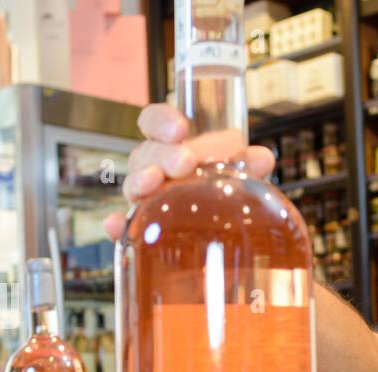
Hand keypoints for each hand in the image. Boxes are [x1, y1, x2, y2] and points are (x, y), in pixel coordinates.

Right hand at [103, 103, 276, 241]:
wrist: (222, 245)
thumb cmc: (221, 200)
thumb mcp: (238, 180)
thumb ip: (246, 168)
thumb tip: (262, 157)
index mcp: (172, 150)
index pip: (153, 124)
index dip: (161, 120)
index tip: (180, 128)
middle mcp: (154, 172)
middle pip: (145, 154)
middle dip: (162, 154)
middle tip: (184, 162)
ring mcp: (146, 203)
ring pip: (133, 186)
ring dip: (140, 181)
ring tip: (154, 182)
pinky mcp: (142, 236)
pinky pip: (123, 230)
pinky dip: (118, 227)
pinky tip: (115, 225)